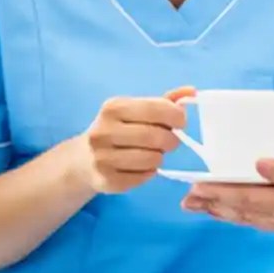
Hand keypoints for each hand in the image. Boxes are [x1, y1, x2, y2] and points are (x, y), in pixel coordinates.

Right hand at [74, 86, 192, 193]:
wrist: (82, 160)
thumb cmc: (118, 129)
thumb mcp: (136, 110)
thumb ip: (165, 101)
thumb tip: (191, 91)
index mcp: (113, 108)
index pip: (157, 109)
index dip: (176, 116)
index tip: (180, 121)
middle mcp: (103, 132)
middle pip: (157, 137)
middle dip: (171, 139)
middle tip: (169, 141)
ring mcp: (102, 158)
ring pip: (153, 159)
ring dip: (159, 156)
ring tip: (152, 152)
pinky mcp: (107, 181)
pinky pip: (144, 177)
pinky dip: (148, 172)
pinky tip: (139, 166)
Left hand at [183, 158, 273, 242]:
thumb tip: (260, 163)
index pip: (246, 196)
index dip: (219, 191)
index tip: (195, 186)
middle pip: (242, 209)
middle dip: (213, 203)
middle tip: (186, 200)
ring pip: (250, 216)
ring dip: (225, 210)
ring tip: (205, 206)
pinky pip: (263, 219)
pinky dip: (246, 214)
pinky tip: (243, 211)